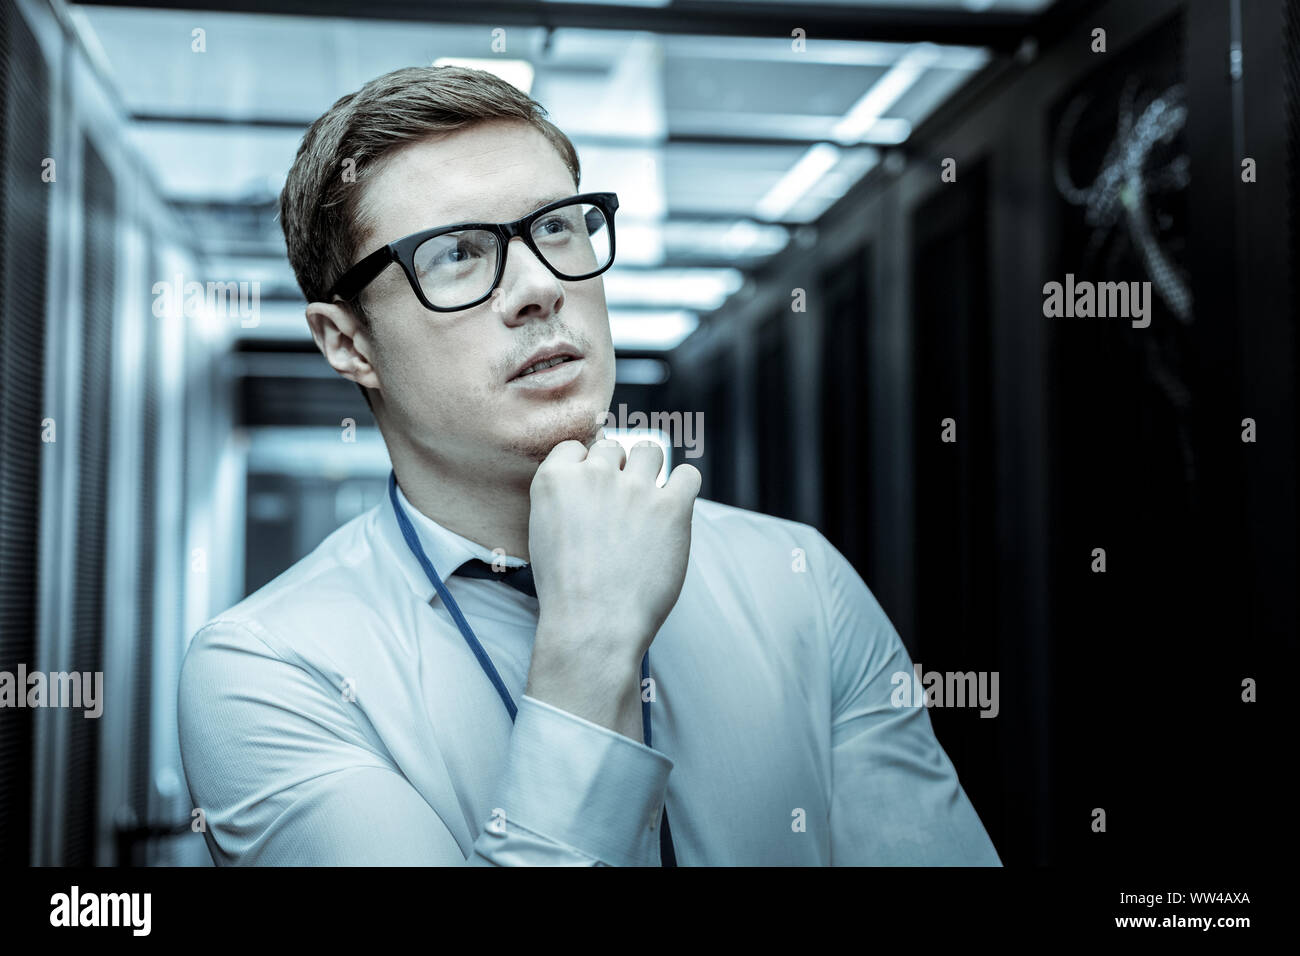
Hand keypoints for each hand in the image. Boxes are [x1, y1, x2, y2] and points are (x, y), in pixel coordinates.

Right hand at [527, 438, 700, 667]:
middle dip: (618, 470)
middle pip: (613, 449)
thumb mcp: (542, 534)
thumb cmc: (567, 591)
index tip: (593, 487)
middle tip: (621, 504)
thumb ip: (563, 502)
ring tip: (649, 500)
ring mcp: (635, 488)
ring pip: (649, 452)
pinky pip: (687, 475)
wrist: (594, 624)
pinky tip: (676, 504)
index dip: (586, 466)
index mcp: (555, 479)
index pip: (575, 447)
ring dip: (650, 471)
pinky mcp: (671, 506)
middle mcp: (594, 475)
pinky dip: (684, 486)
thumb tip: (587, 493)